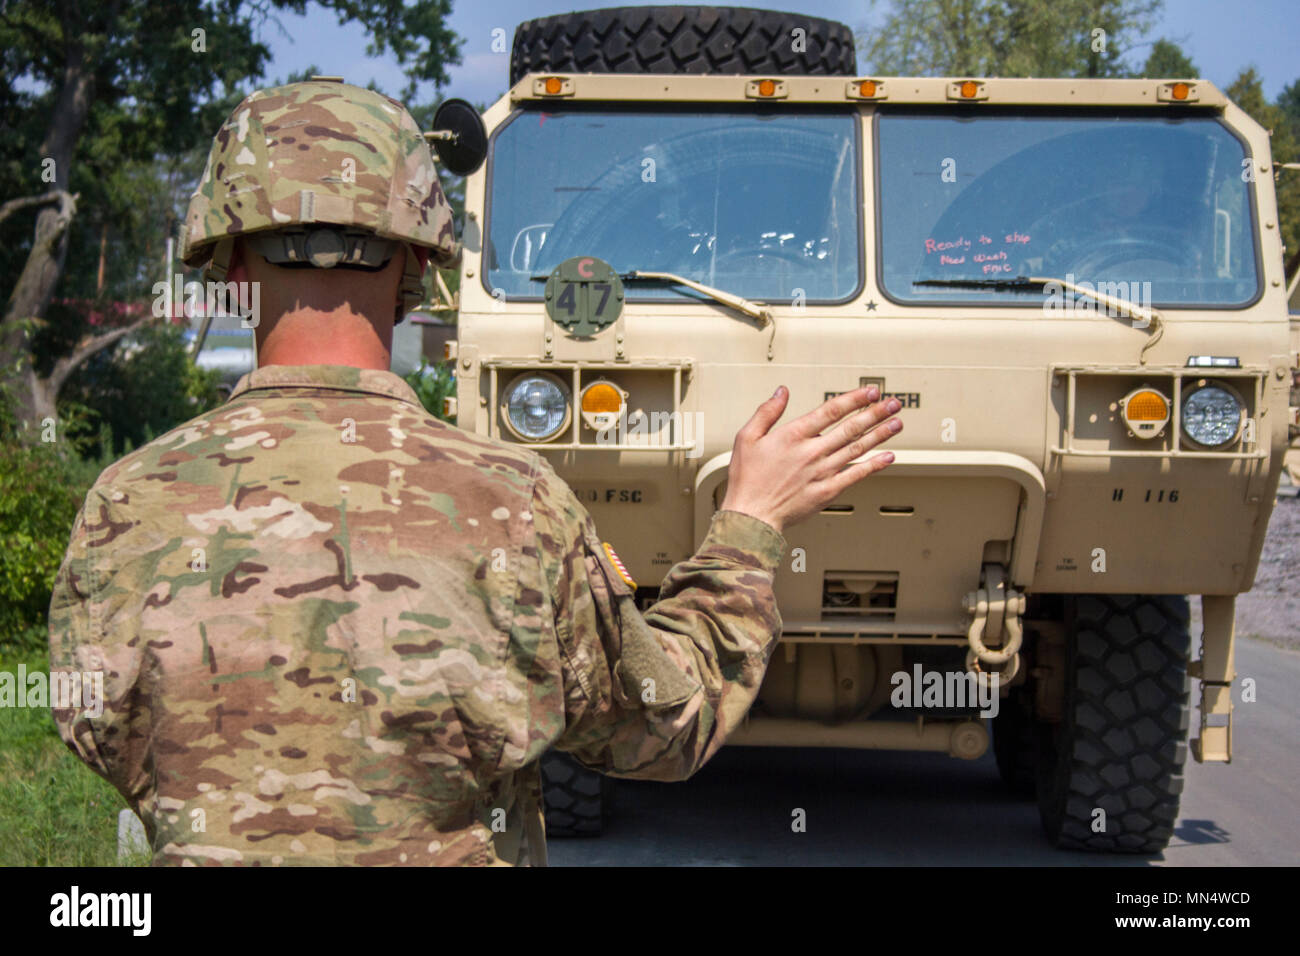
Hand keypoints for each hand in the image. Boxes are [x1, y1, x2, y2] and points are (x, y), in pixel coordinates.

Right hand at [719, 385, 901, 534]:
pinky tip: (888, 457)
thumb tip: (781, 392)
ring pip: (857, 448)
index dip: (854, 398)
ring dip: (880, 434)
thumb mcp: (746, 438)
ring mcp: (822, 472)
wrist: (751, 516)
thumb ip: (767, 412)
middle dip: (875, 412)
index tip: (870, 391)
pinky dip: (874, 465)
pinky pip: (856, 475)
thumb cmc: (747, 479)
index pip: (831, 410)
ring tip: (897, 422)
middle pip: (851, 427)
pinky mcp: (827, 491)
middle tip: (893, 402)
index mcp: (793, 436)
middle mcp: (812, 452)